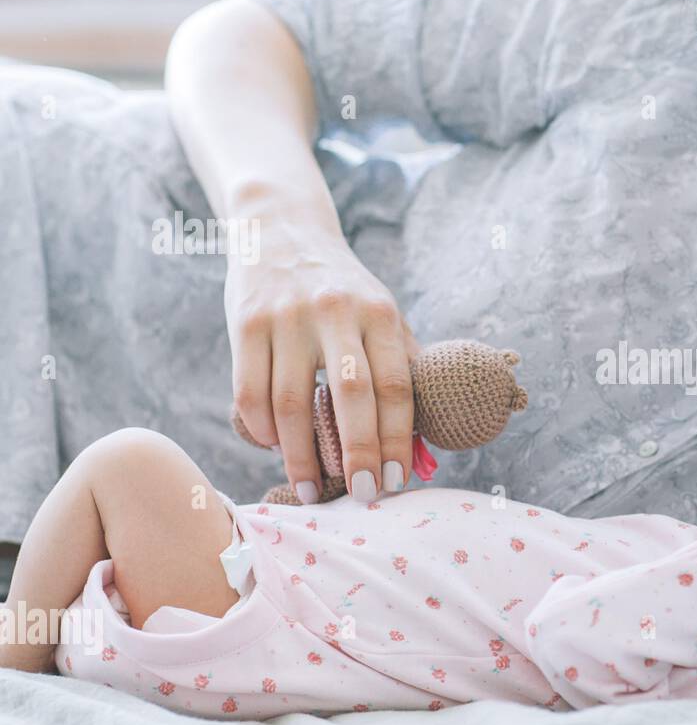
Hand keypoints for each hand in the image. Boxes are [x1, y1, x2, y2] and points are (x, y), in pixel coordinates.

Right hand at [225, 225, 422, 502]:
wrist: (281, 229)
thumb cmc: (344, 290)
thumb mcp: (382, 314)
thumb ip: (404, 369)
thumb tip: (423, 446)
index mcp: (379, 312)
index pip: (395, 386)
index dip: (398, 439)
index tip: (397, 481)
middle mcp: (335, 312)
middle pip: (350, 396)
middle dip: (358, 454)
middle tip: (362, 496)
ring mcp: (287, 317)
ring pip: (293, 403)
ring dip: (301, 456)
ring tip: (310, 489)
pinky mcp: (245, 323)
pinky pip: (249, 393)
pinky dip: (262, 431)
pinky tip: (274, 450)